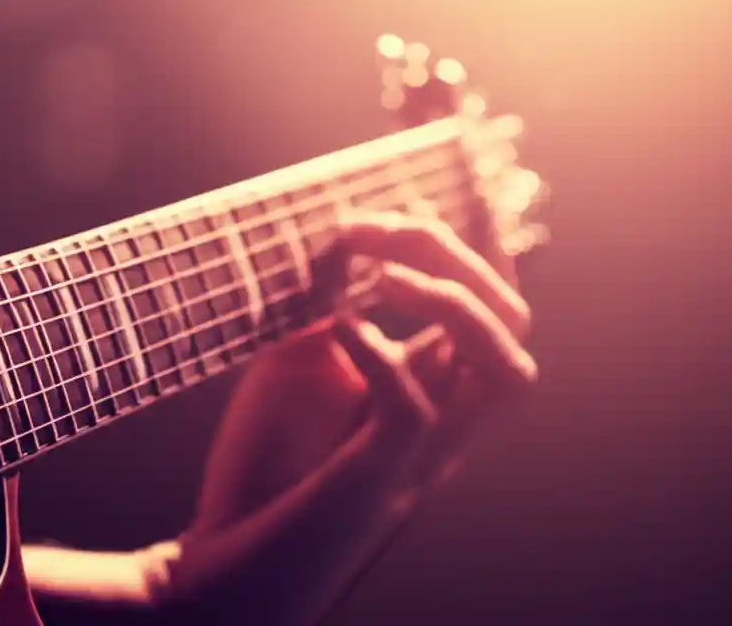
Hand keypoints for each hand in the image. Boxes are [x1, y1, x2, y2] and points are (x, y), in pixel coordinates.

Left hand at [169, 210, 534, 623]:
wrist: (217, 563)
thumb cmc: (262, 467)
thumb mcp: (296, 363)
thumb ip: (330, 303)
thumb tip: (342, 238)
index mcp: (434, 392)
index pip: (494, 306)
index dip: (488, 237)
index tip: (459, 168)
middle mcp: (444, 423)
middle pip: (513, 324)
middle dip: (452, 252)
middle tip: (367, 229)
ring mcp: (416, 457)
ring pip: (507, 373)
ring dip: (452, 304)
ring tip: (379, 275)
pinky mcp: (374, 483)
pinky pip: (414, 412)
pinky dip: (382, 354)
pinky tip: (336, 326)